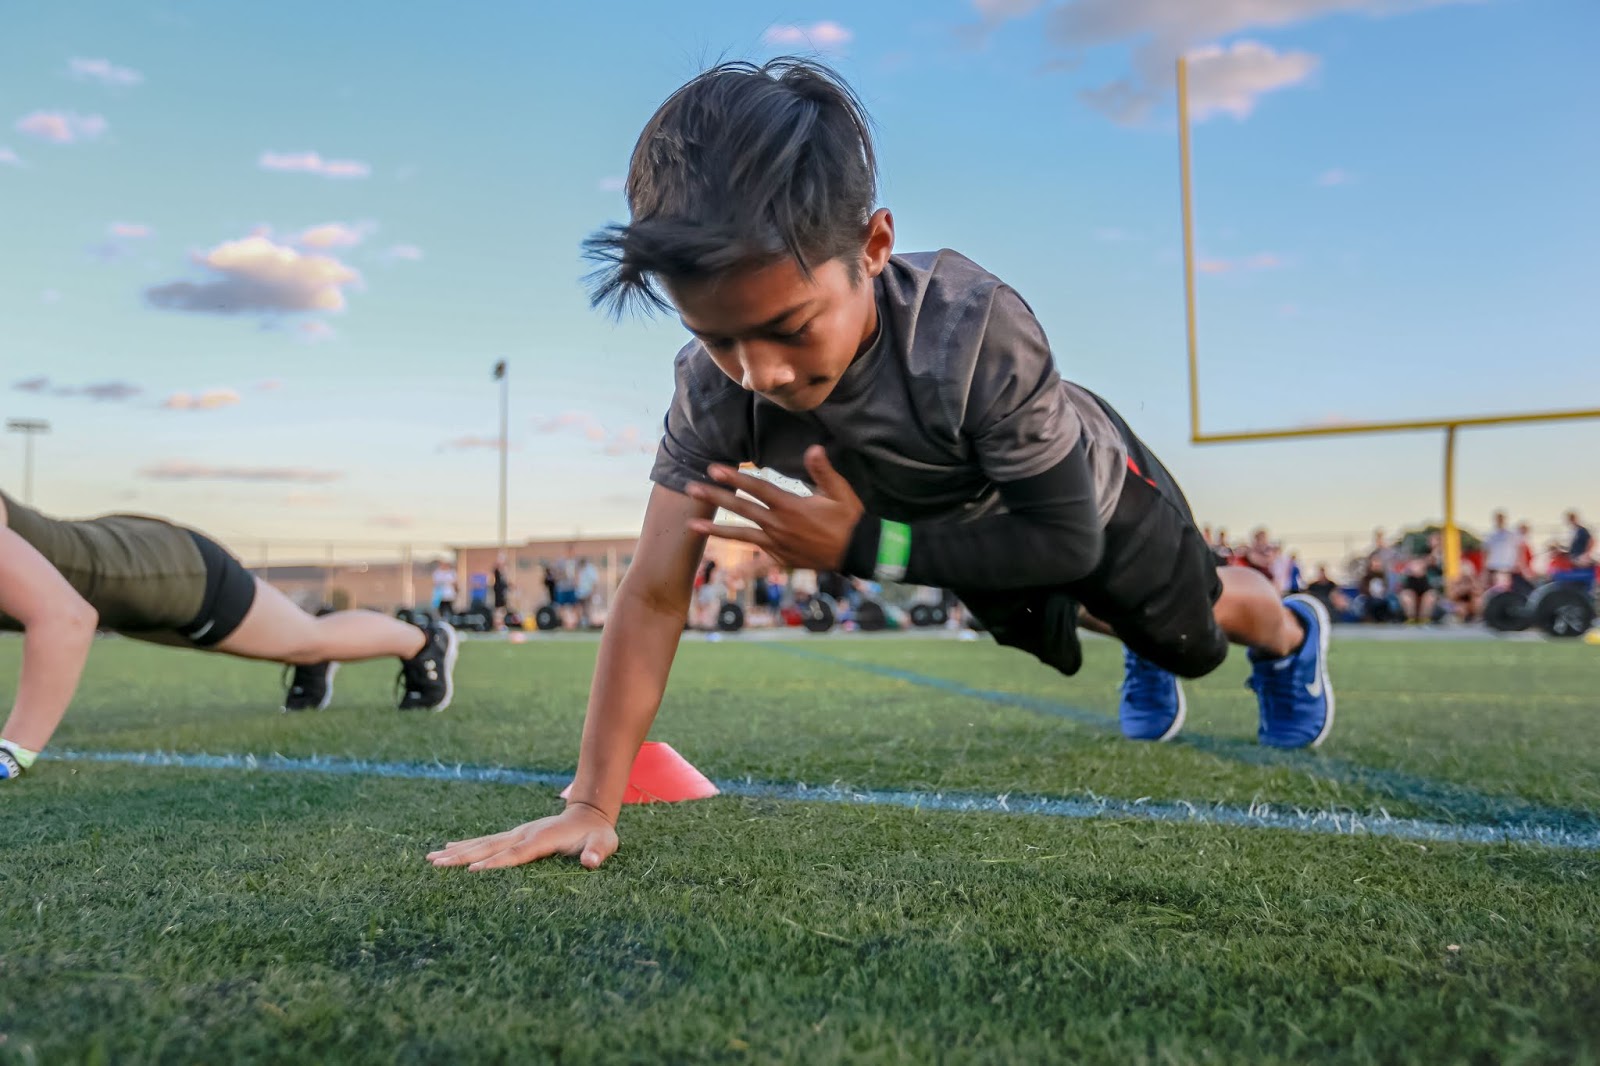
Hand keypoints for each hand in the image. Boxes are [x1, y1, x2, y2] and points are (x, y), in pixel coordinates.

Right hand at [426, 803, 619, 870]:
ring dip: (457, 851)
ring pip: (483, 843)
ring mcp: (517, 833)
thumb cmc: (598, 834)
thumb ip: (597, 852)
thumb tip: (590, 862)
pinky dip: (466, 846)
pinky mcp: (514, 835)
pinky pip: (486, 842)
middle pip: (489, 847)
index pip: (515, 854)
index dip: (495, 863)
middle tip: (435, 863)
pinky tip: (448, 848)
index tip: (472, 872)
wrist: (590, 813)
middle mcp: (524, 834)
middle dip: (463, 856)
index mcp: (542, 839)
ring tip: (431, 858)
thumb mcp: (604, 843)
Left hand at [685, 446, 864, 571]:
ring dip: (715, 531)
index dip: (734, 477)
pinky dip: (745, 570)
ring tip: (692, 526)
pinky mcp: (781, 559)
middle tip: (691, 489)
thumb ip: (823, 471)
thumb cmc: (848, 519)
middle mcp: (778, 526)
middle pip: (741, 509)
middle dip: (715, 498)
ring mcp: (777, 544)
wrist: (856, 551)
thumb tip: (814, 449)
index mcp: (790, 507)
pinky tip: (729, 575)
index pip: (756, 488)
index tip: (714, 469)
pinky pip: (759, 564)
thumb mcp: (840, 492)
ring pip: (741, 535)